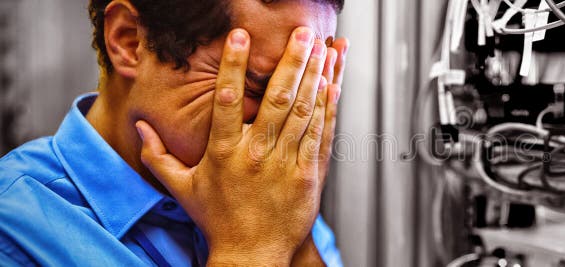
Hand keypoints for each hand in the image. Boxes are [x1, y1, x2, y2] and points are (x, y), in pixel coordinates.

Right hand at [136, 27, 339, 265]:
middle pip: (276, 100)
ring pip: (303, 112)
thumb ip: (159, 156)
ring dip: (314, 77)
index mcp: (224, 153)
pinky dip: (327, 108)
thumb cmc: (219, 221)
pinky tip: (333, 84)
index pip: (228, 100)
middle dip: (291, 62)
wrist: (252, 256)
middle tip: (301, 33)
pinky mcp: (308, 175)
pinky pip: (320, 135)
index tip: (240, 37)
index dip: (234, 66)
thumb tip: (139, 128)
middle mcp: (257, 155)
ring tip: (322, 48)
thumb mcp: (183, 188)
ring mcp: (286, 165)